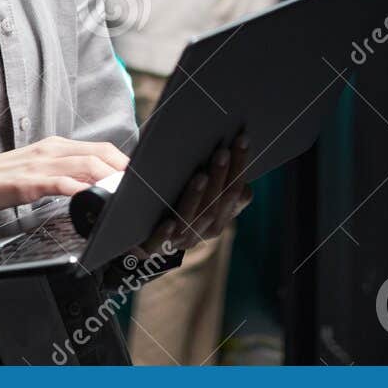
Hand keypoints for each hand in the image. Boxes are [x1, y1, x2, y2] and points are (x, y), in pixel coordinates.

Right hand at [0, 135, 128, 221]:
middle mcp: (51, 149)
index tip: (137, 178)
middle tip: (140, 188)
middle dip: (124, 171)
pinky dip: (82, 190)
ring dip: (111, 179)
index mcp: (55, 145)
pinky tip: (93, 198)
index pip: (100, 148)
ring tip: (126, 193)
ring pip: (87, 166)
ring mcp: (40, 164)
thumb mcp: (36, 171)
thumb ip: (62, 173)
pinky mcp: (28, 181)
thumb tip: (89, 185)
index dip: (123, 162)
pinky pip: (62, 183)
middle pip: (100, 154)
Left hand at [135, 131, 252, 258]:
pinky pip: (159, 243)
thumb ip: (215, 175)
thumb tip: (224, 141)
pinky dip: (165, 234)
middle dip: (221, 177)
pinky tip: (167, 222)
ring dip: (197, 198)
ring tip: (200, 176)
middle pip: (216, 205)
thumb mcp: (201, 188)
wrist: (145, 234)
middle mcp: (205, 230)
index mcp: (221, 215)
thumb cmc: (178, 199)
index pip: (237, 192)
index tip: (241, 139)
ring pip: (193, 221)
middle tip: (222, 152)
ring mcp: (180, 241)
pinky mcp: (154, 247)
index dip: (240, 166)